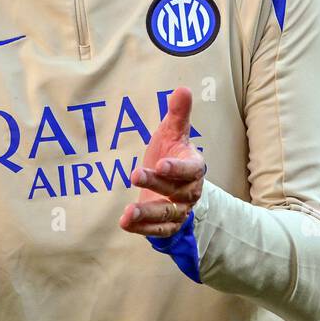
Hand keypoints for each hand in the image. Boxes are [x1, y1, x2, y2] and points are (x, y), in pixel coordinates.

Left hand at [119, 85, 206, 237]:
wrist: (172, 183)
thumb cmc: (171, 153)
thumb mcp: (173, 132)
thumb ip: (179, 114)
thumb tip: (183, 89)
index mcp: (194, 167)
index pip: (191, 169)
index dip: (177, 168)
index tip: (161, 163)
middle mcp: (190, 191)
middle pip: (175, 190)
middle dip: (156, 183)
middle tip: (134, 174)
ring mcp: (180, 210)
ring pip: (166, 214)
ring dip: (147, 214)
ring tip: (127, 213)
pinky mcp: (169, 225)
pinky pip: (159, 231)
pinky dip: (143, 230)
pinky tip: (125, 223)